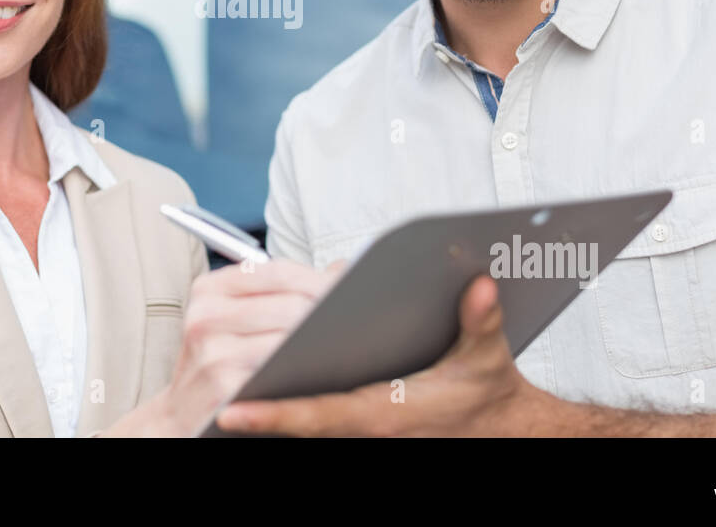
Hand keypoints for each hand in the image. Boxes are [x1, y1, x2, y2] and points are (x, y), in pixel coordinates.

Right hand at [152, 258, 343, 435]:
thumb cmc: (217, 364)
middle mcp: (205, 316)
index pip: (279, 272)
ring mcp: (212, 352)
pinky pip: (280, 372)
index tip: (349, 290)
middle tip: (354, 321)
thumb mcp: (235, 319)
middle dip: (328, 313)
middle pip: (292, 304)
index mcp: (210, 290)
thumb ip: (283, 290)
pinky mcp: (224, 387)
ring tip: (344, 343)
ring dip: (323, 342)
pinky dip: (305, 371)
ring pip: (291, 337)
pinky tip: (320, 370)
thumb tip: (343, 269)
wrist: (179, 417)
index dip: (321, 280)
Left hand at [213, 273, 548, 435]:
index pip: (321, 416)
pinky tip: (272, 368)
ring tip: (233, 376)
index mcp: (387, 413)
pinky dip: (290, 399)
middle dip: (260, 399)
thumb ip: (482, 322)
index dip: (275, 414)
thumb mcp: (487, 360)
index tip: (232, 412)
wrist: (498, 429)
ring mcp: (360, 428)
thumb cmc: (485, 395)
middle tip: (217, 385)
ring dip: (271, 396)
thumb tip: (480, 286)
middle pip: (299, 415)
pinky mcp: (360, 422)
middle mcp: (365, 426)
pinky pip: (316, 415)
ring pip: (302, 418)